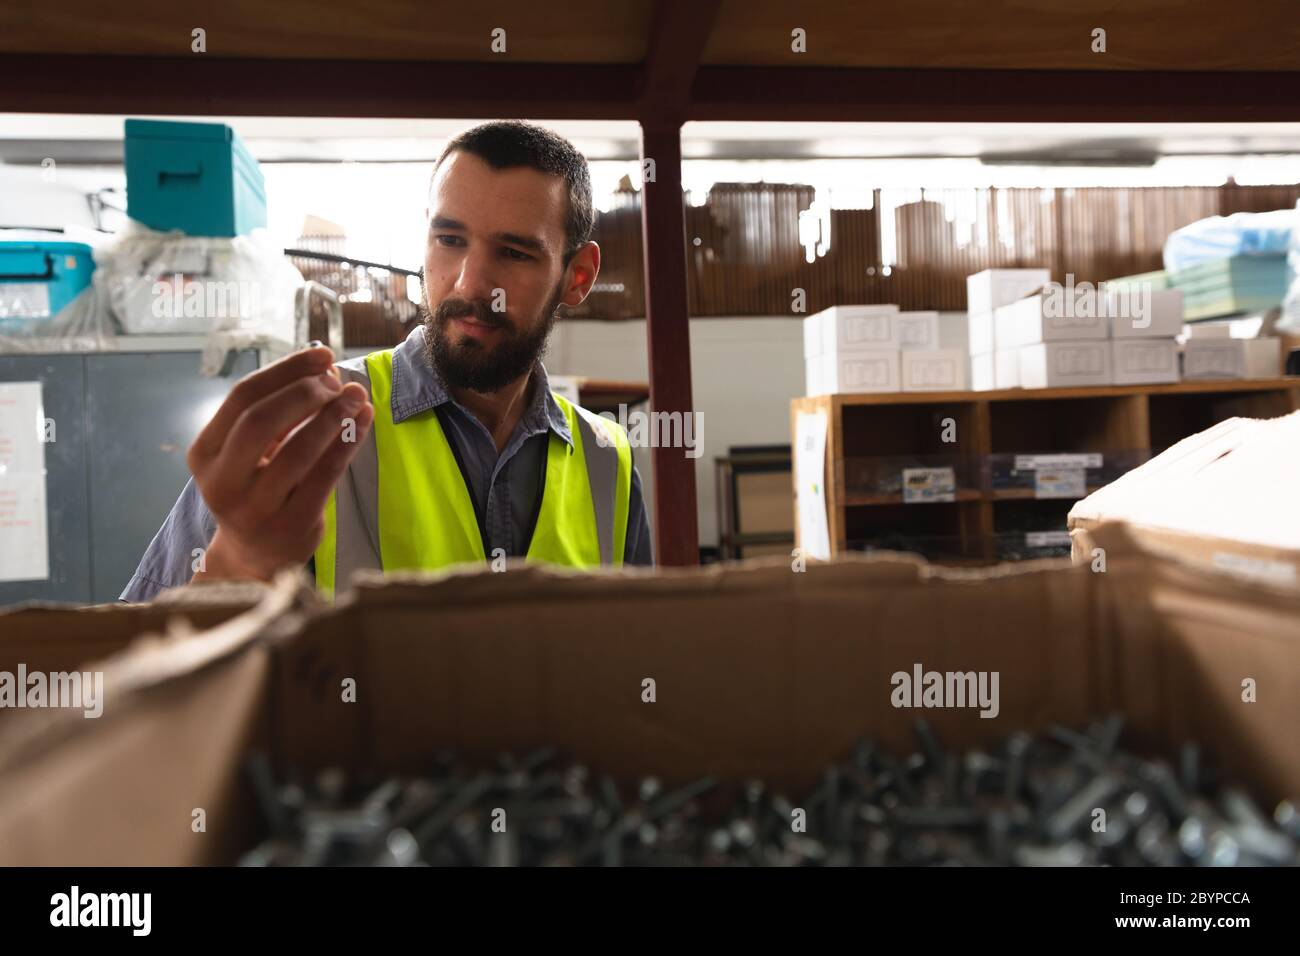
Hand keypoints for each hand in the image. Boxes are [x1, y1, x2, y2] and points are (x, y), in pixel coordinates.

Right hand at [187, 346, 372, 582]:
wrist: (257, 555)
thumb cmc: (258, 487)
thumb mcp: (251, 451)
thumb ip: (278, 411)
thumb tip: (326, 369)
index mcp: (205, 453)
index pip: (242, 397)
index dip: (285, 370)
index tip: (322, 355)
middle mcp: (221, 482)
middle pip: (261, 420)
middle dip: (305, 392)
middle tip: (337, 382)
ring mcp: (255, 508)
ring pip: (298, 450)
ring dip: (332, 416)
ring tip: (356, 396)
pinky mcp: (292, 525)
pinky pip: (326, 475)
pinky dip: (348, 442)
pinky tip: (363, 420)